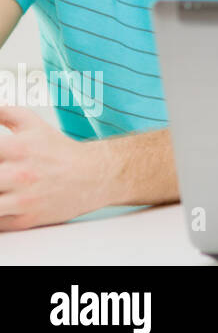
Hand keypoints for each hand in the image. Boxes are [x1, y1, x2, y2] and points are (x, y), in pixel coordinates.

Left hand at [0, 106, 109, 229]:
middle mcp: (19, 174)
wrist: (94, 176)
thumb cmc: (60, 152)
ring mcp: (22, 199)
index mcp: (18, 148)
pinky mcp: (25, 219)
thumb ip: (5, 113)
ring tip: (1, 186)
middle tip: (0, 173)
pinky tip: (3, 201)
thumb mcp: (34, 124)